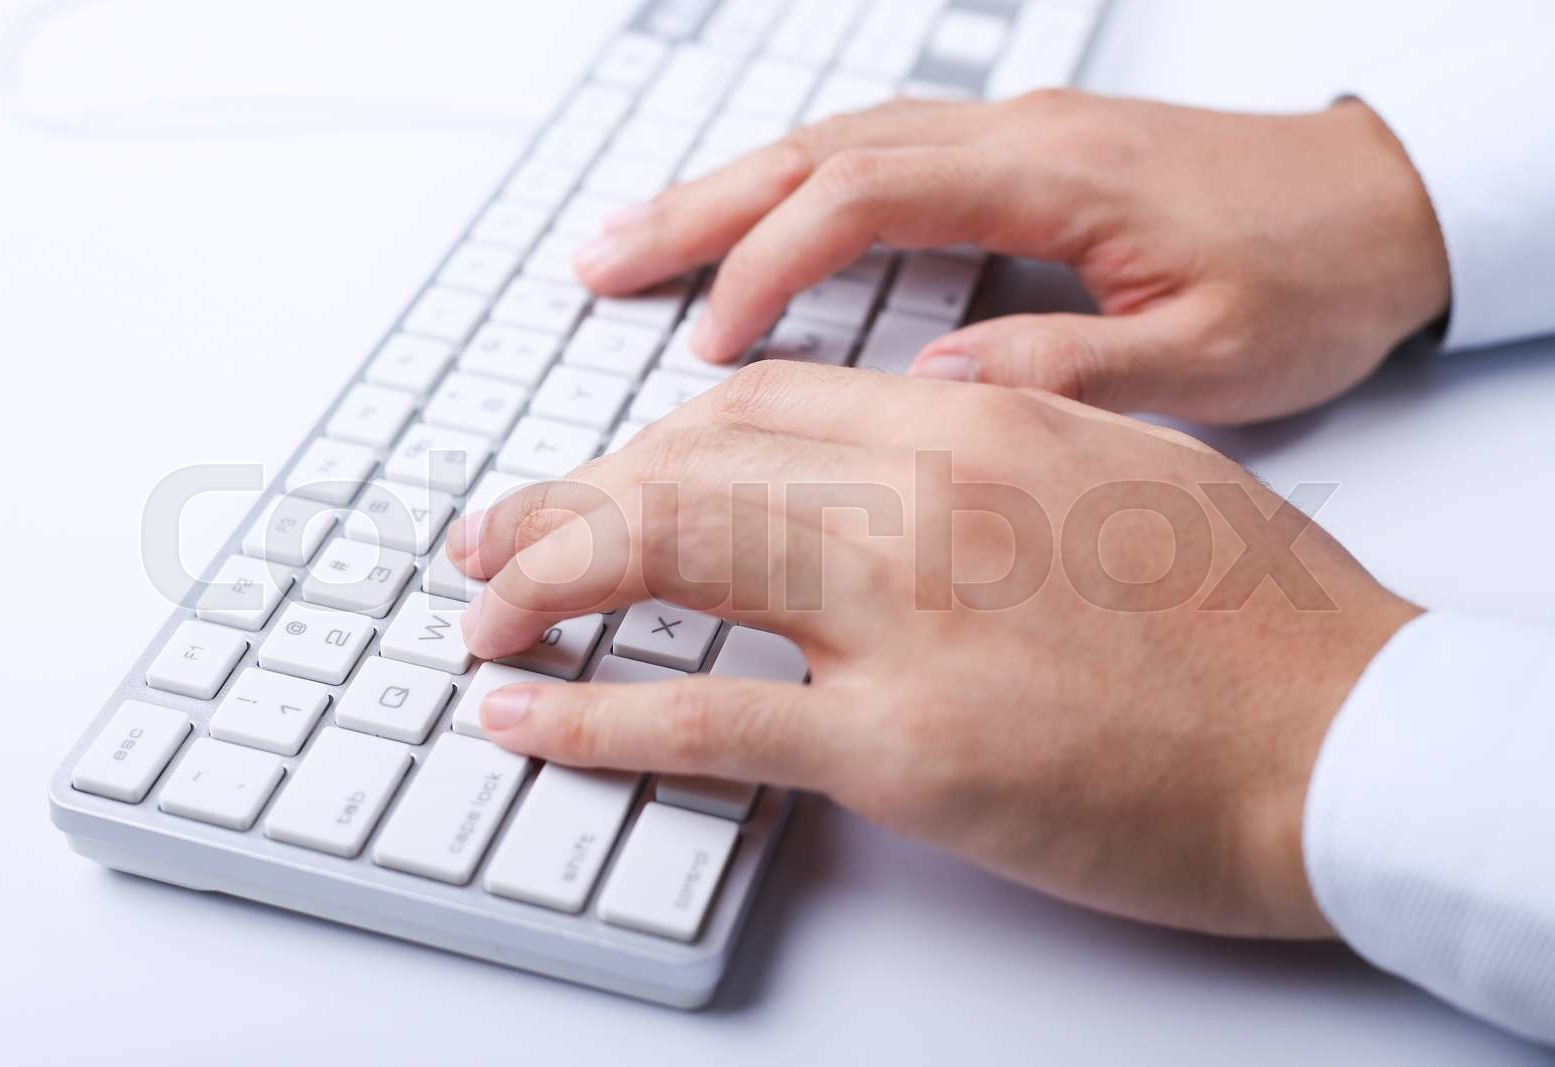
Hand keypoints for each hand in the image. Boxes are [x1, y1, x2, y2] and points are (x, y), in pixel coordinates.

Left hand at [444, 363, 1419, 936]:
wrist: (1349, 739)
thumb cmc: (1259, 615)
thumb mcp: (1125, 467)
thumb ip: (1000, 440)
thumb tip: (905, 433)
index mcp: (975, 422)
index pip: (758, 406)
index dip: (656, 442)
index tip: (608, 476)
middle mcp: (921, 495)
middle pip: (686, 465)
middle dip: (568, 499)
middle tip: (495, 537)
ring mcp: (903, 617)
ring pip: (668, 555)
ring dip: (546, 578)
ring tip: (480, 607)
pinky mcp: (904, 747)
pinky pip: (704, 714)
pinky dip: (593, 710)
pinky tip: (524, 709)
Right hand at [572, 91, 1450, 423]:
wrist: (1391, 207)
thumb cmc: (1313, 279)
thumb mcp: (1211, 359)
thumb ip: (1067, 375)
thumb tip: (922, 396)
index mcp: (1056, 178)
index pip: (866, 196)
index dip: (768, 263)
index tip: (706, 345)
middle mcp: (1019, 138)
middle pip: (820, 149)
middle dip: (698, 208)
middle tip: (596, 266)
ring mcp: (1015, 138)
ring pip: (837, 144)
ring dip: (729, 193)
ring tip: (633, 248)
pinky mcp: (1021, 158)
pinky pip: (878, 160)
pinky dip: (795, 195)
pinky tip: (750, 236)